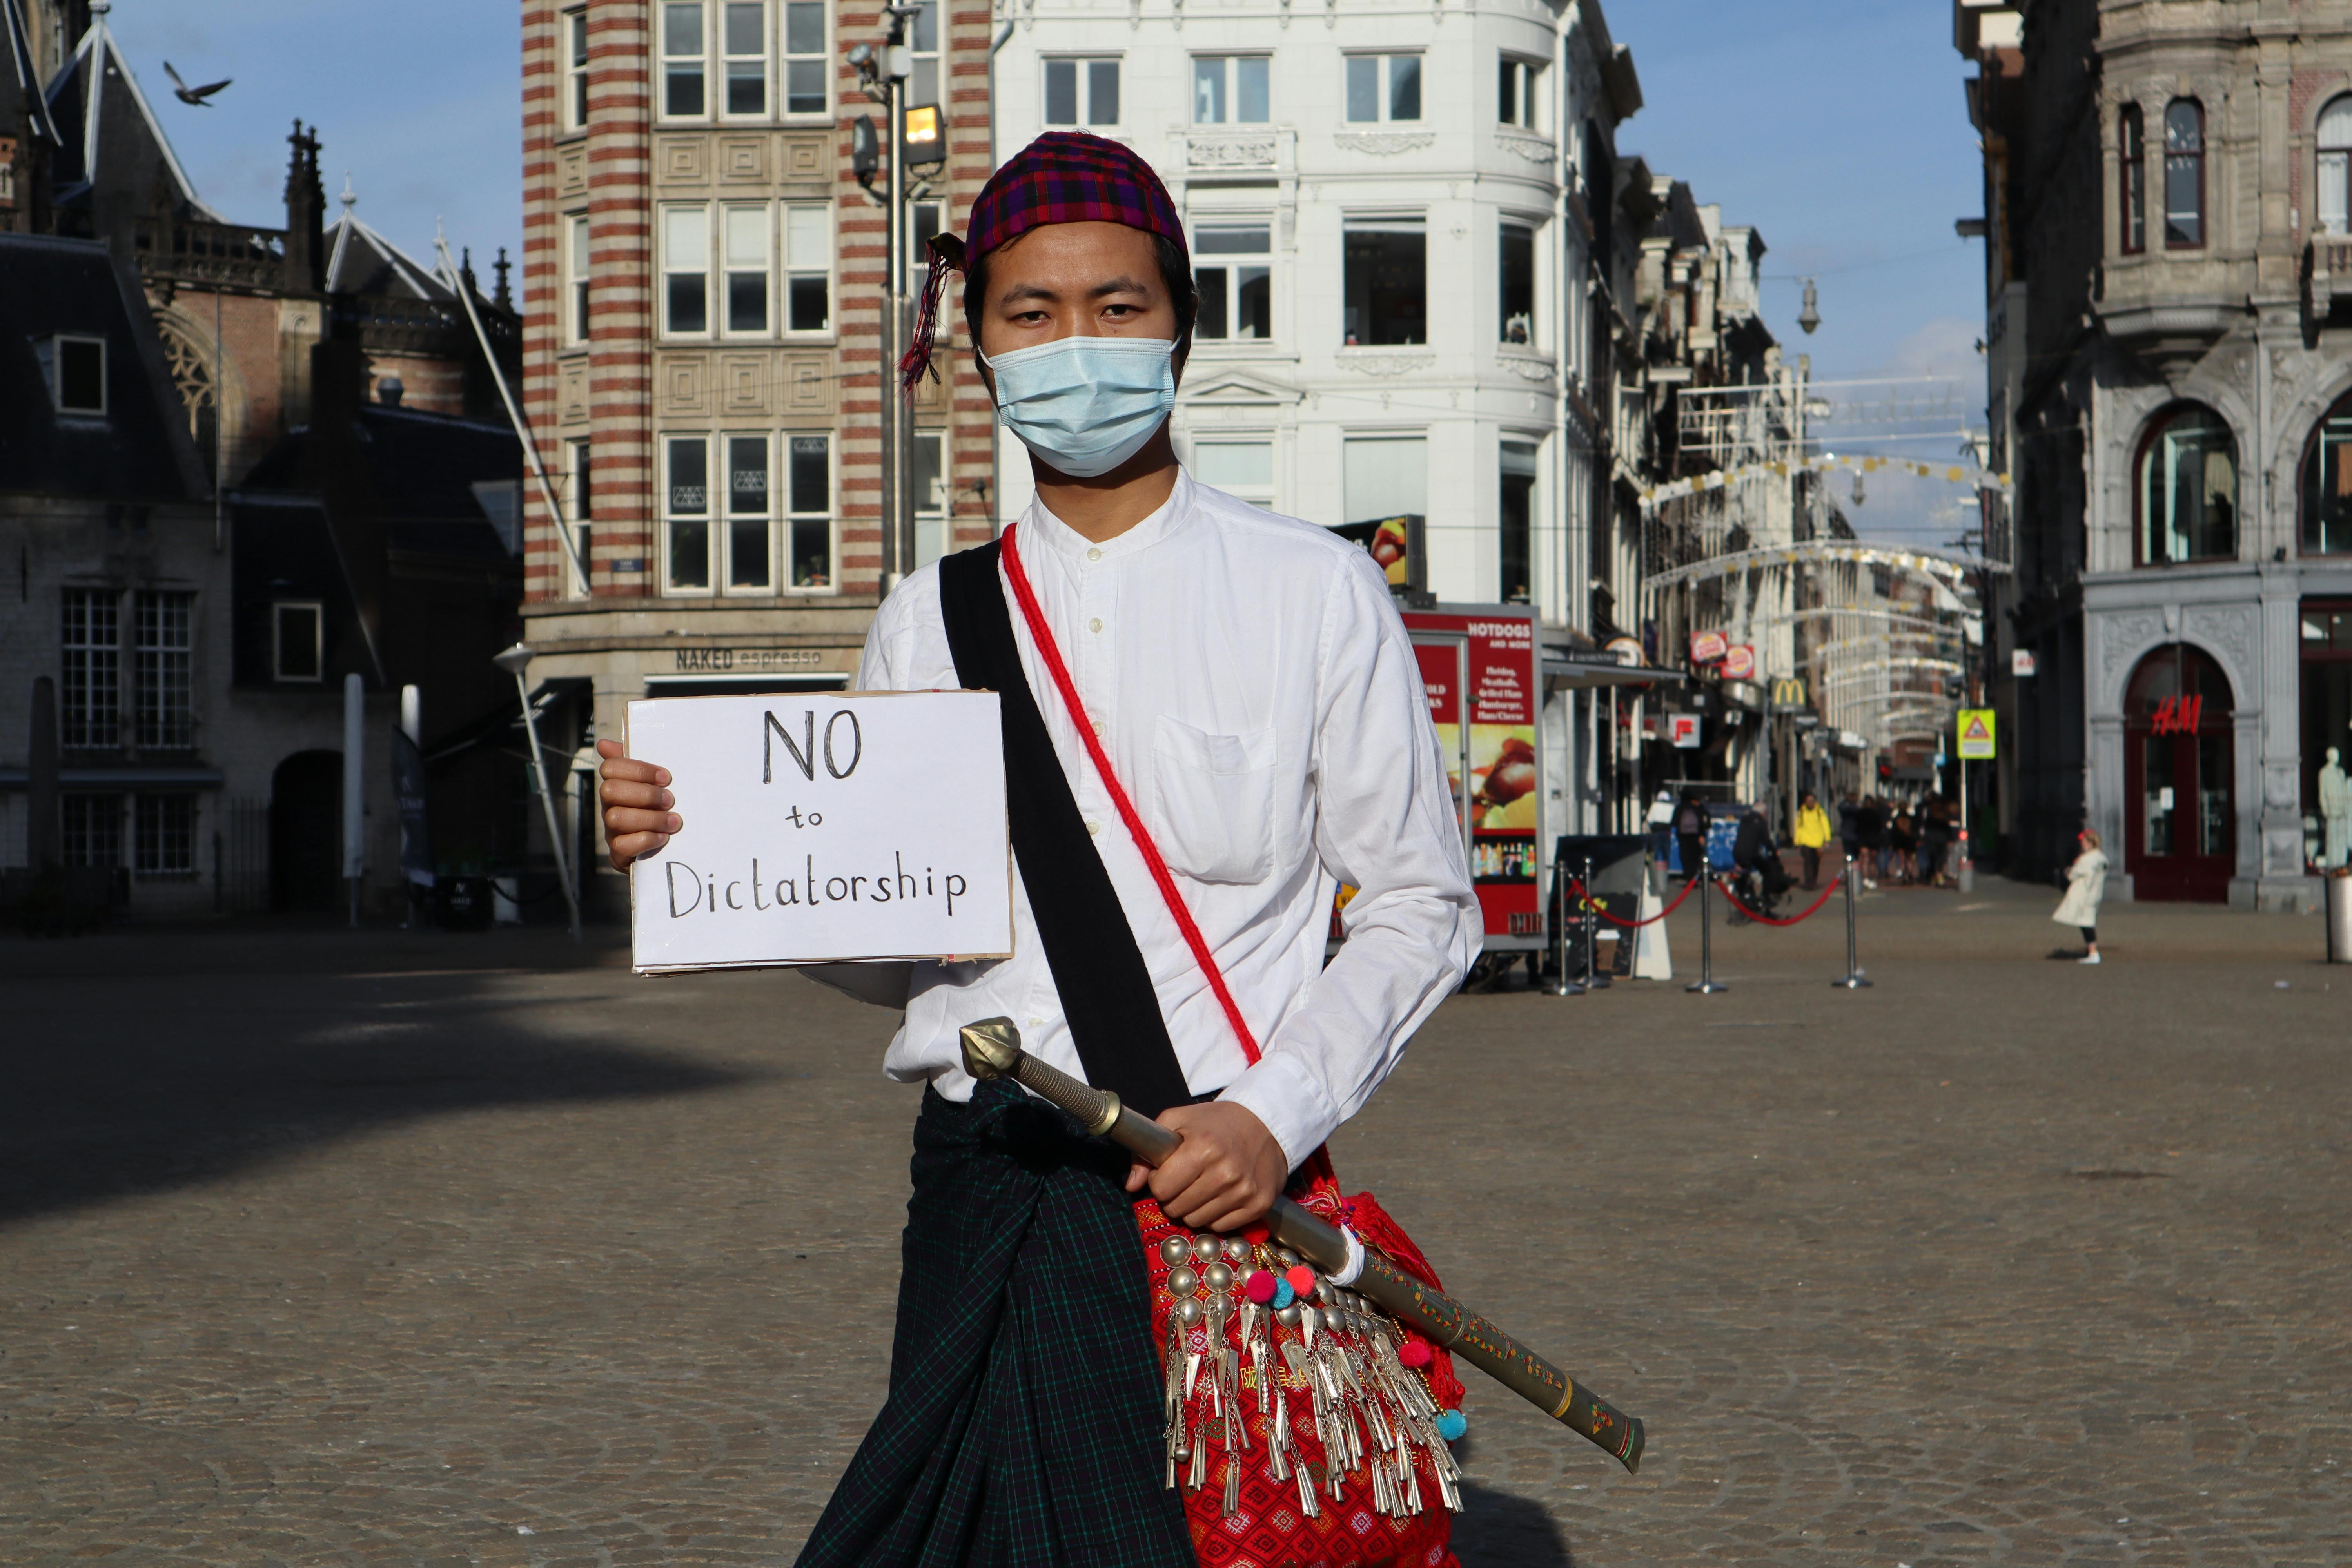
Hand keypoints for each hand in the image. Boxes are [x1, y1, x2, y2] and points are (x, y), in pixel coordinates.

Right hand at [597, 738, 680, 871]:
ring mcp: (611, 831)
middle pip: (610, 791)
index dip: (638, 770)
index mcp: (616, 786)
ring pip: (616, 818)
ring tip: (674, 821)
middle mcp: (609, 807)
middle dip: (644, 794)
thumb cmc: (660, 810)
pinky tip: (663, 837)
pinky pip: (621, 845)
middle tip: (670, 800)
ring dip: (650, 818)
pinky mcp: (618, 855)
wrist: (667, 851)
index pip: (610, 768)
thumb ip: (634, 763)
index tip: (666, 777)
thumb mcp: (653, 784)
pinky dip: (645, 840)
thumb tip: (604, 744)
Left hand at [1124, 1100, 1288, 1231]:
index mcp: (1203, 1147)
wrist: (1266, 1123)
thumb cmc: (1216, 1122)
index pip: (1161, 1189)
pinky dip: (1215, 1214)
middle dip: (1174, 1196)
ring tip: (1203, 1185)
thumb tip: (1131, 1185)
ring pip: (1197, 1221)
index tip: (1168, 1171)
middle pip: (1177, 1209)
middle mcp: (1225, 1172)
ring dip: (1193, 1207)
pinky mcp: (1259, 1205)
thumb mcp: (1177, 1121)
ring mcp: (1244, 1191)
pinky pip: (1220, 1227)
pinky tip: (1221, 1194)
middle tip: (1185, 1178)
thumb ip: (1146, 1150)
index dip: (1159, 1181)